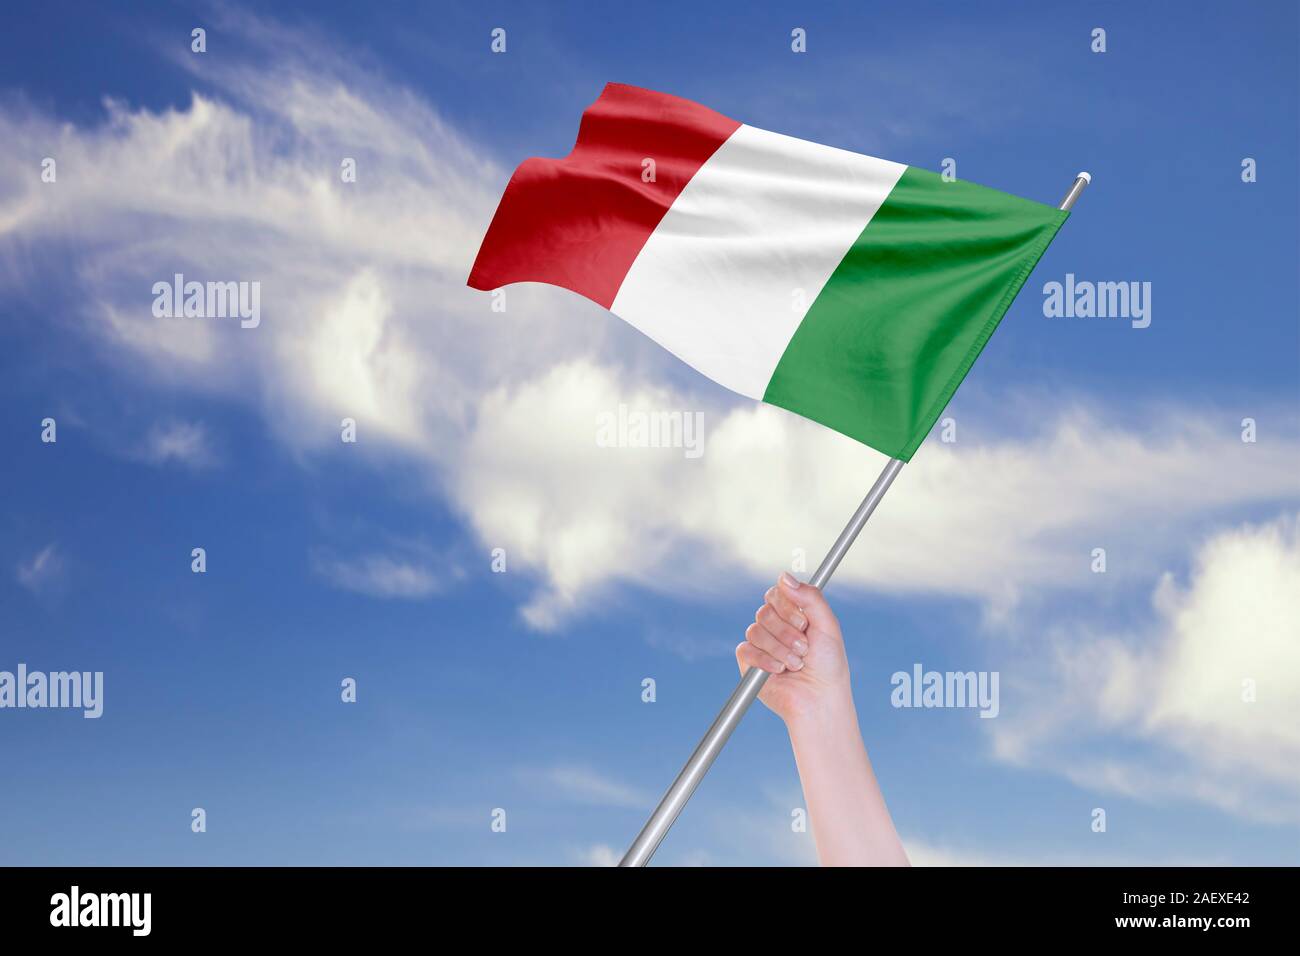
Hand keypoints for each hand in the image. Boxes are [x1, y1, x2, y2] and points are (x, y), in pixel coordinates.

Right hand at [736, 572, 850, 723]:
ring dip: (780, 649)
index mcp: (792, 613)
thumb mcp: (827, 626)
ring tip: (796, 664)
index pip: (776, 593)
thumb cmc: (829, 665)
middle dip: (788, 632)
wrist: (820, 698)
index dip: (788, 606)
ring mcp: (761, 643)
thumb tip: (784, 576)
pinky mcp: (748, 662)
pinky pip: (746, 650)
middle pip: (764, 611)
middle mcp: (775, 625)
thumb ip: (811, 597)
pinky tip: (780, 671)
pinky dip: (766, 661)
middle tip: (804, 648)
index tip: (804, 622)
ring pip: (755, 630)